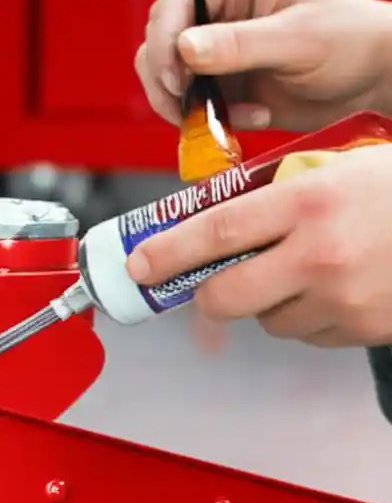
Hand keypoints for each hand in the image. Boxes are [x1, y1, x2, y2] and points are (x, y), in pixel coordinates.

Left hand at [125, 144, 391, 347]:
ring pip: (267, 320)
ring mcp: (344, 299)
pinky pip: (309, 334)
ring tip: (301, 271)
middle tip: (211, 283)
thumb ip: (276, 196)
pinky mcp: (364, 330)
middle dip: (208, 294)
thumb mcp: (337, 168)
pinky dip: (309, 317)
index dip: (165, 254)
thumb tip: (212, 224)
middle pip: (225, 296)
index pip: (212, 233)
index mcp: (309, 201)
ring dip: (267, 303)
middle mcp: (321, 254)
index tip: (138, 266)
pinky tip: (336, 287)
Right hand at [138, 0, 391, 132]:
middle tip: (188, 106)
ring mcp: (217, 58)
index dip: (164, 43)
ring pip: (167, 82)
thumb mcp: (298, 37)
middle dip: (166, 80)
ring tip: (225, 119)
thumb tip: (184, 48)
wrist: (377, 79)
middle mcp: (216, 20)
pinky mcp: (224, 92)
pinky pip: (193, 110)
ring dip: (186, 107)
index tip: (177, 78)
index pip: (173, 8)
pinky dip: (208, 123)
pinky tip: (250, 120)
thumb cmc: (352, 39)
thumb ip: (240, 44)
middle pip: (157, 46)